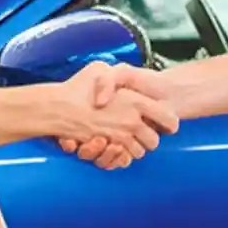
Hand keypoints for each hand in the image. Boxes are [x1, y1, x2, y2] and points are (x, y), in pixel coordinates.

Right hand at [58, 63, 174, 168]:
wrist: (58, 108)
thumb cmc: (77, 87)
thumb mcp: (100, 68)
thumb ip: (117, 73)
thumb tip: (125, 78)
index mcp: (136, 101)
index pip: (168, 118)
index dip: (169, 122)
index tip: (166, 123)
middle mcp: (132, 121)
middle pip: (154, 141)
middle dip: (150, 139)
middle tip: (143, 132)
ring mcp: (120, 137)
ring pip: (140, 152)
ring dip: (135, 148)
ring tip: (127, 138)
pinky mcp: (108, 148)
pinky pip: (123, 159)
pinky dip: (121, 157)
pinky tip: (116, 146)